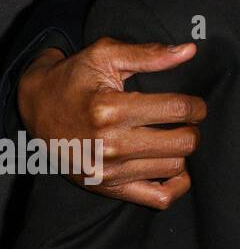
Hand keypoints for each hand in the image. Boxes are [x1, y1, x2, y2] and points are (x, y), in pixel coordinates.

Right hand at [17, 38, 206, 207]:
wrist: (35, 108)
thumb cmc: (73, 78)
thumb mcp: (105, 56)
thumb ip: (149, 54)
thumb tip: (189, 50)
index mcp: (110, 109)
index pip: (178, 110)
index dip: (196, 106)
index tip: (195, 105)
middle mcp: (109, 144)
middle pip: (182, 143)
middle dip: (192, 128)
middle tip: (185, 122)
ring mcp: (108, 170)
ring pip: (175, 167)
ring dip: (180, 152)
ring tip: (170, 138)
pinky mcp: (107, 187)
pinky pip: (158, 198)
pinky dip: (175, 185)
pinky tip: (171, 165)